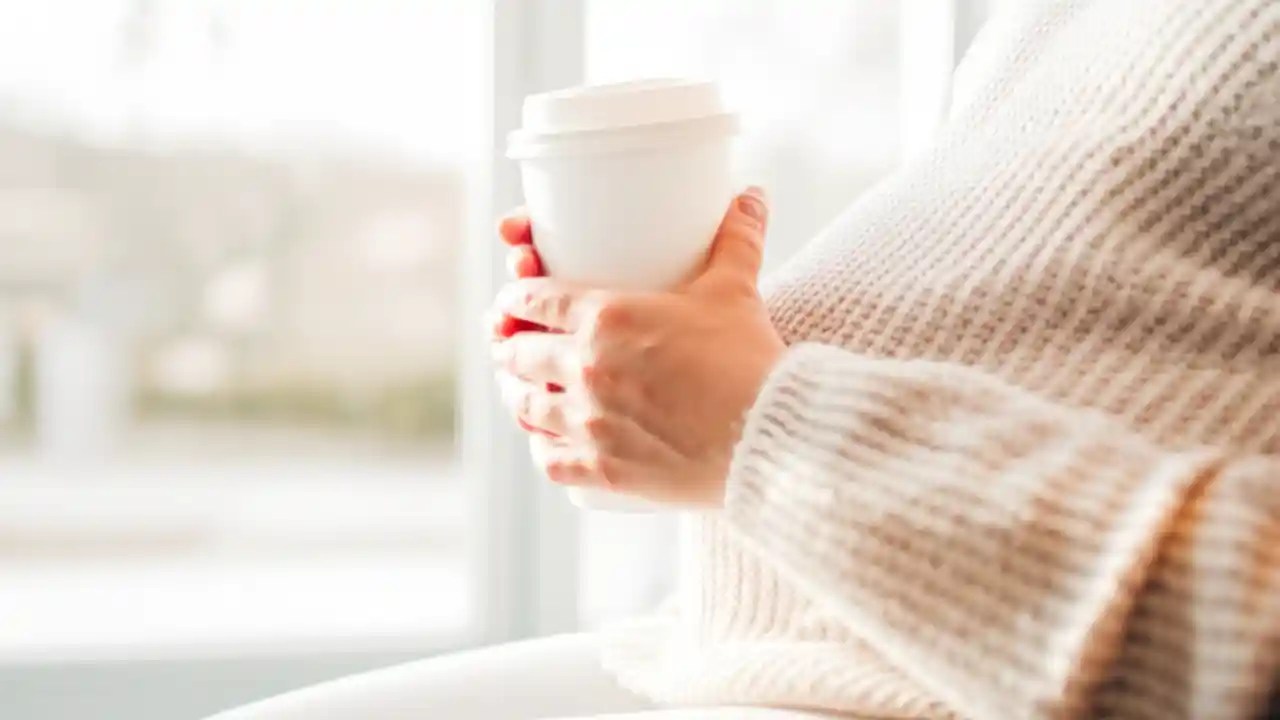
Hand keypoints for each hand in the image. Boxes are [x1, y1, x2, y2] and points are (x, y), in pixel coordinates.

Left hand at [490, 188, 784, 506]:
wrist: (771, 432)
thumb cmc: (750, 359)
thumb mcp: (737, 289)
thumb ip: (737, 239)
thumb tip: (752, 195)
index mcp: (605, 318)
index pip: (531, 300)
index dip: (514, 300)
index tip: (512, 304)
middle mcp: (585, 368)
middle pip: (518, 353)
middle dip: (511, 347)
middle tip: (516, 348)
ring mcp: (589, 422)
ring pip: (524, 406)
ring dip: (518, 394)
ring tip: (522, 391)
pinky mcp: (601, 469)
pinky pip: (547, 459)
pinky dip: (541, 447)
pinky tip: (545, 442)